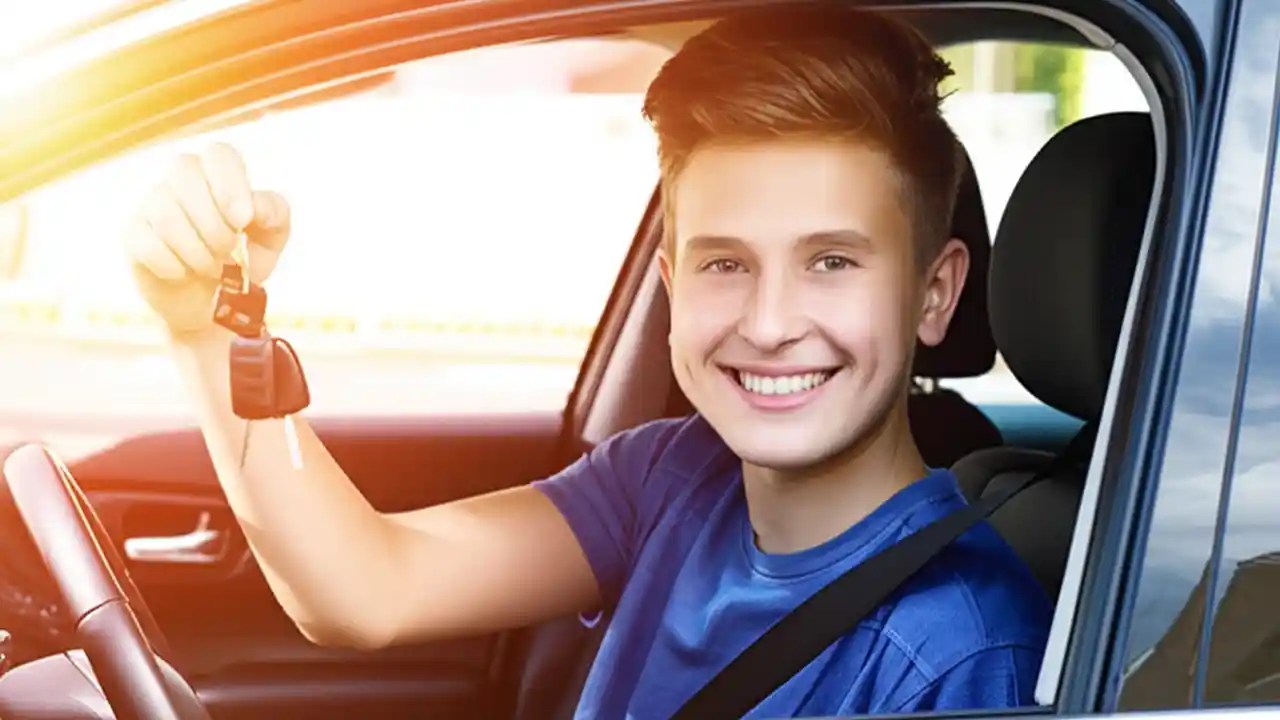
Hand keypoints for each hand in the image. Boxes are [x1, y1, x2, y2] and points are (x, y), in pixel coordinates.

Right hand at [125, 143, 290, 335]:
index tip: (243, 220)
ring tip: (211, 267)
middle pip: (184, 172)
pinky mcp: (134, 232)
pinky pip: (146, 242)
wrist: (213, 300)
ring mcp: (153, 203)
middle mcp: (182, 179)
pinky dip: (172, 264)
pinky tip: (184, 272)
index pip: (218, 153)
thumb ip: (274, 214)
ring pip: (166, 212)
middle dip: (213, 221)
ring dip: (195, 249)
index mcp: (220, 172)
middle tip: (229, 251)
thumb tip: (257, 205)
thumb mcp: (271, 238)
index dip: (230, 184)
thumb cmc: (243, 258)